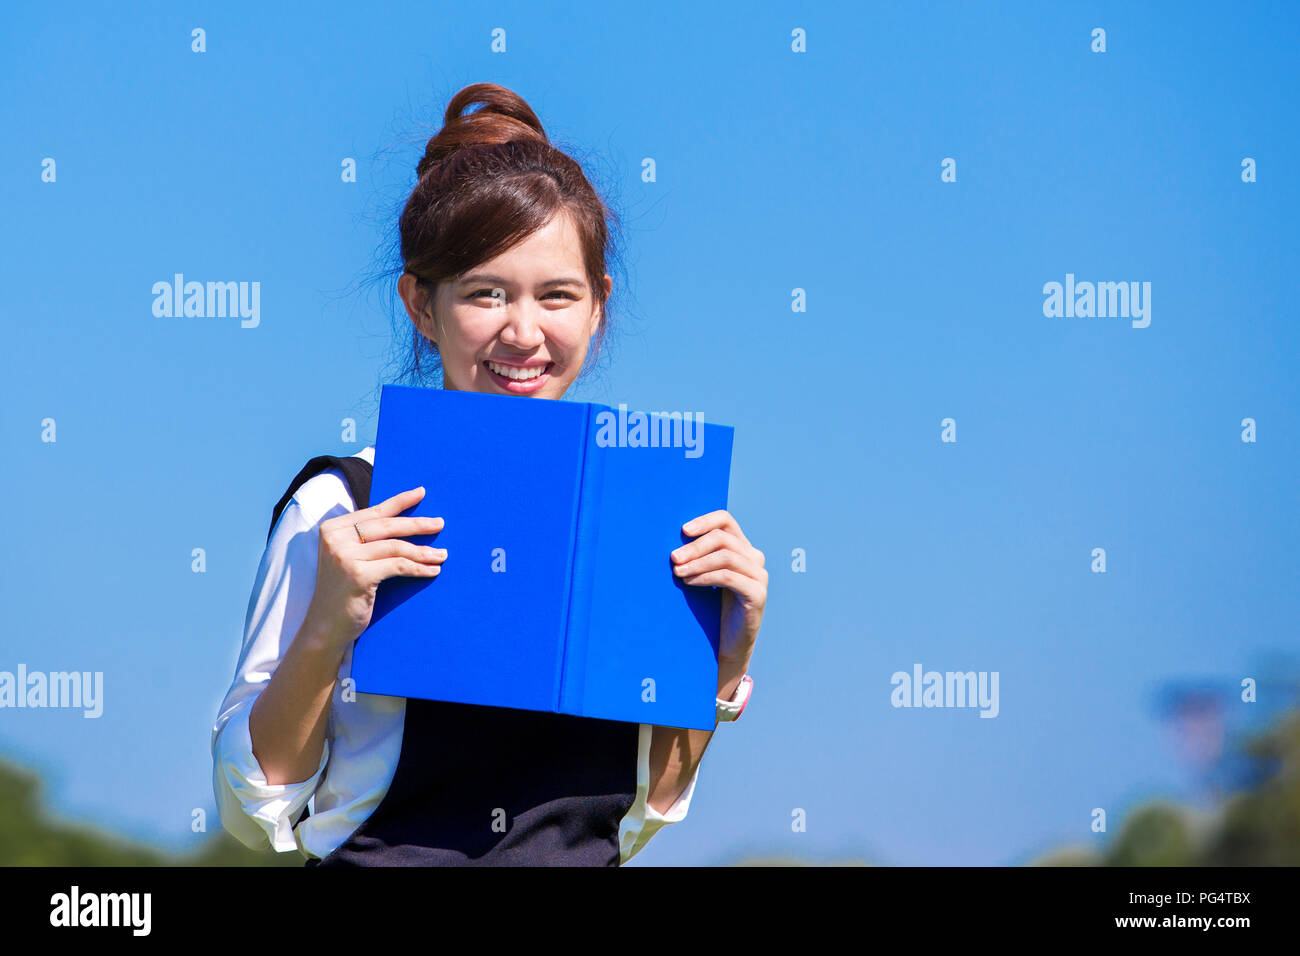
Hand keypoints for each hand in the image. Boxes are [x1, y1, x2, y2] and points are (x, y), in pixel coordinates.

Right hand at [302, 486, 446, 654]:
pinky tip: (432, 570)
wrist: (325, 626)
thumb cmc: (343, 591)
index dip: (400, 502)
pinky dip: (418, 567)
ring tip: (442, 554)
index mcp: (332, 528)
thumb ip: (365, 539)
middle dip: (417, 524)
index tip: (421, 492)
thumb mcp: (348, 558)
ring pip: (396, 546)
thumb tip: (403, 521)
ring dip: (423, 551)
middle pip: (387, 526)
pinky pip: (398, 566)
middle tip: (440, 523)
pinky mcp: (359, 576)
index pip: (374, 512)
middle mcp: (336, 539)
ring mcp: (346, 557)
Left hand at [670, 510, 765, 664]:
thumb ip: (698, 556)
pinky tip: (690, 582)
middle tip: (673, 557)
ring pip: (726, 556)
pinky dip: (706, 576)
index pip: (726, 520)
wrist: (727, 643)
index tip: (682, 530)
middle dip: (695, 546)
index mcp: (742, 548)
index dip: (704, 521)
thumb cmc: (712, 608)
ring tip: (678, 572)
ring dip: (698, 562)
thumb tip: (673, 543)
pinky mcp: (758, 594)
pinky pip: (729, 577)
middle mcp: (754, 558)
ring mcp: (759, 576)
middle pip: (723, 538)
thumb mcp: (705, 575)